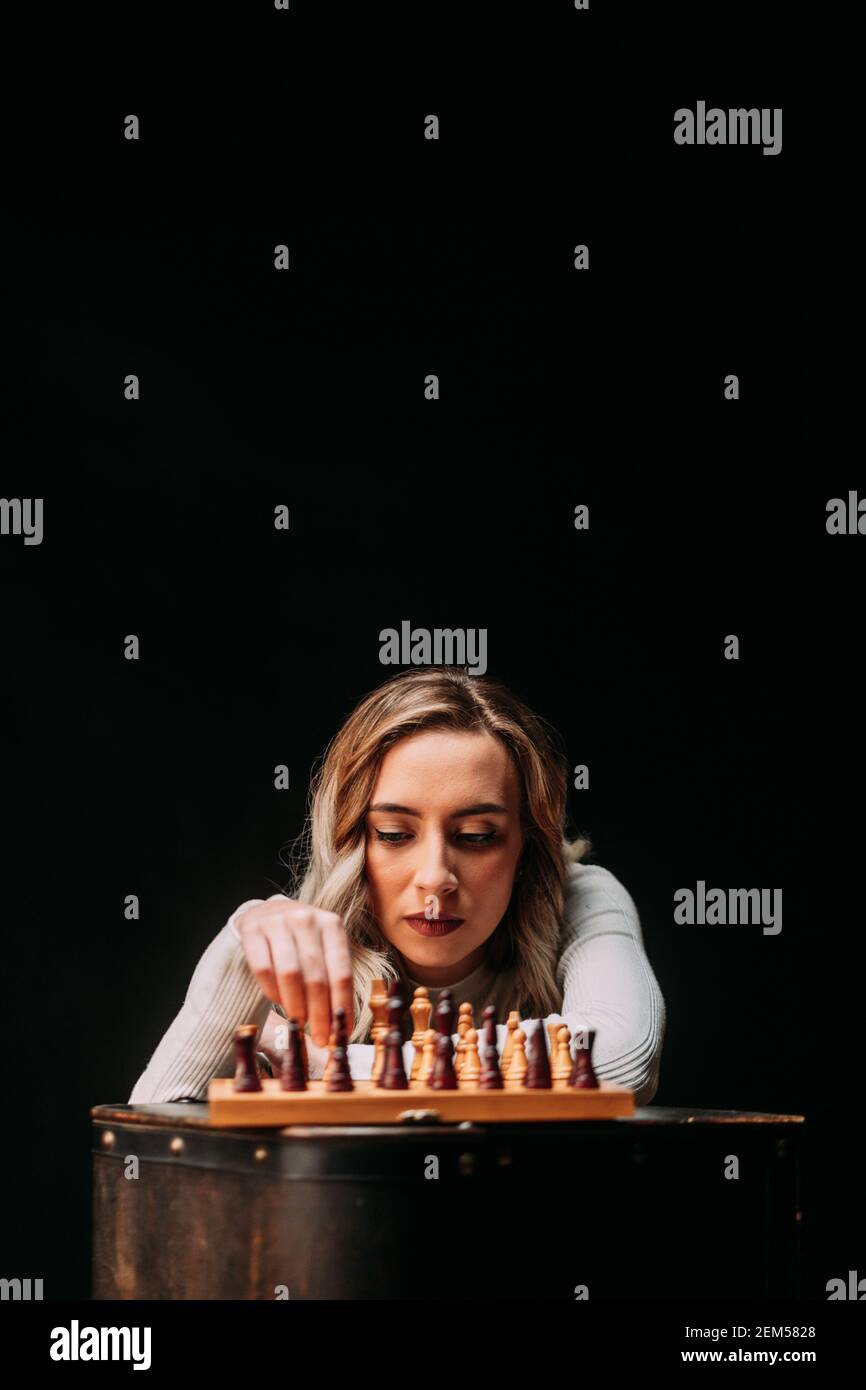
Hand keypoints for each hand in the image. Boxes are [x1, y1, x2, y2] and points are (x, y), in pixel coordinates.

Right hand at [235, 898, 353, 1046]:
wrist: (267, 913)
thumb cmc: (302, 941)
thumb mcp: (324, 950)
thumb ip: (333, 980)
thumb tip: (340, 1026)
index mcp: (332, 924)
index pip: (342, 973)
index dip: (342, 1007)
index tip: (340, 1033)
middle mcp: (306, 919)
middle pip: (316, 976)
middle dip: (319, 1014)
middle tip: (319, 1039)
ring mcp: (277, 922)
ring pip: (290, 973)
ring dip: (296, 1005)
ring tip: (299, 1024)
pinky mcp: (251, 929)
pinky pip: (263, 968)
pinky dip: (272, 991)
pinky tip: (278, 1002)